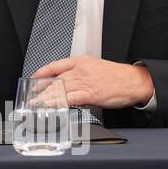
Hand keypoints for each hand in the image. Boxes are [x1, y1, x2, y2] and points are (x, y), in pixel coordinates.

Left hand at [31, 56, 153, 108]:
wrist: (135, 81)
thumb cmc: (117, 77)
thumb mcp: (95, 68)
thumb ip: (80, 74)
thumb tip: (68, 83)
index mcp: (81, 62)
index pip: (56, 65)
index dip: (43, 73)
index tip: (34, 79)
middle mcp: (80, 70)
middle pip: (56, 79)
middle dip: (42, 89)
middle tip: (32, 96)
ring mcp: (85, 82)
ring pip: (60, 89)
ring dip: (47, 97)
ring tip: (37, 104)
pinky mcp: (91, 94)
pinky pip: (71, 98)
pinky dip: (59, 102)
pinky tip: (52, 106)